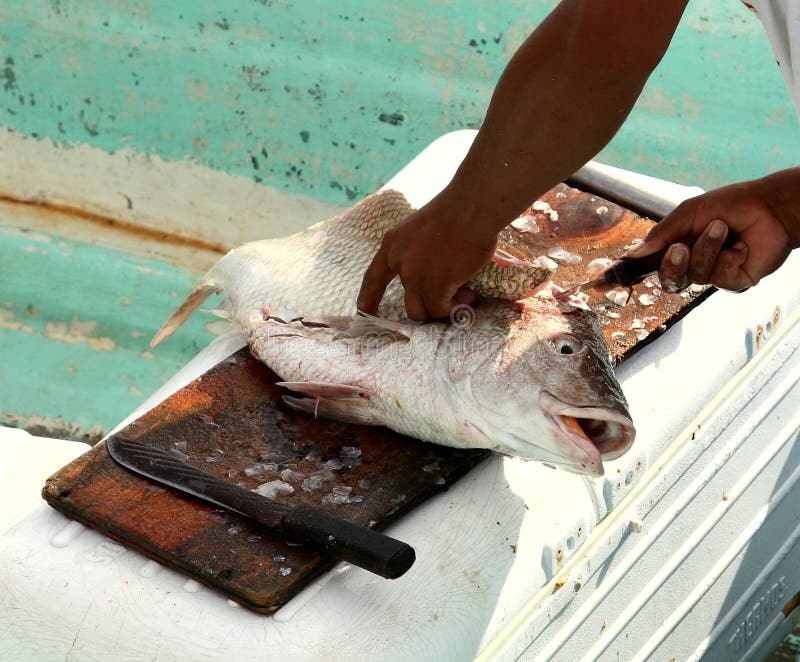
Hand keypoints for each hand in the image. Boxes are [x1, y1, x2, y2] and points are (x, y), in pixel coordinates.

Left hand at [357, 192, 497, 320]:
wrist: (472, 206)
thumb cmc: (457, 211)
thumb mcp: (422, 229)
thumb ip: (419, 253)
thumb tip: (436, 278)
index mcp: (392, 244)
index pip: (374, 277)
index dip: (368, 298)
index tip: (363, 313)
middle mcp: (399, 261)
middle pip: (408, 303)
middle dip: (429, 306)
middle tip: (453, 298)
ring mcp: (415, 276)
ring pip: (423, 312)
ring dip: (443, 309)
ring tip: (465, 296)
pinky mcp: (434, 286)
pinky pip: (441, 310)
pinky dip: (456, 307)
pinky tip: (470, 295)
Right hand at [626, 178, 794, 291]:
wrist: (769, 207)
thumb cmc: (730, 204)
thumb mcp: (688, 213)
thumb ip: (660, 234)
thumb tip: (634, 254)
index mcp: (675, 246)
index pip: (643, 266)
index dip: (621, 276)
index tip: (598, 284)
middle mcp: (690, 263)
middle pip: (665, 279)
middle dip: (670, 264)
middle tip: (680, 247)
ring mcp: (712, 275)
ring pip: (690, 277)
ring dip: (704, 250)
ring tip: (720, 229)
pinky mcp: (733, 282)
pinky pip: (716, 278)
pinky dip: (723, 256)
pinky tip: (738, 244)